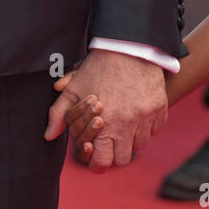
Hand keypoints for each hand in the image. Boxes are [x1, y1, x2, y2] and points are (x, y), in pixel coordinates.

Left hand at [45, 49, 167, 172]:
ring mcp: (146, 119)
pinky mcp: (160, 109)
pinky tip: (136, 111)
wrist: (128, 45)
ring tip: (121, 120)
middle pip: (122, 159)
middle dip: (113, 152)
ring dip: (130, 138)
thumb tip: (48, 136)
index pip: (102, 163)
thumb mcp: (74, 89)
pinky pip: (155, 129)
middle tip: (108, 136)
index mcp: (105, 124)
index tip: (94, 151)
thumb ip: (59, 114)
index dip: (96, 161)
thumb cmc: (98, 67)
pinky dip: (146, 126)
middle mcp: (128, 126)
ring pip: (140, 145)